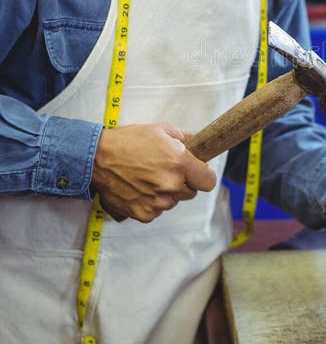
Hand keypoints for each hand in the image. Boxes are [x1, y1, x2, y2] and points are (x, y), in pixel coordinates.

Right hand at [92, 123, 216, 222]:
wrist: (98, 158)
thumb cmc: (128, 142)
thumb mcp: (161, 130)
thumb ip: (186, 138)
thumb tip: (200, 142)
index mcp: (180, 164)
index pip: (208, 181)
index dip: (203, 176)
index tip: (197, 173)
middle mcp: (172, 185)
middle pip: (191, 192)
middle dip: (182, 182)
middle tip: (165, 171)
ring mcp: (158, 202)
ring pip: (173, 201)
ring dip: (165, 193)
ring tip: (147, 177)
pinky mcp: (144, 213)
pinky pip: (156, 211)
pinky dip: (150, 202)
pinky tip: (139, 188)